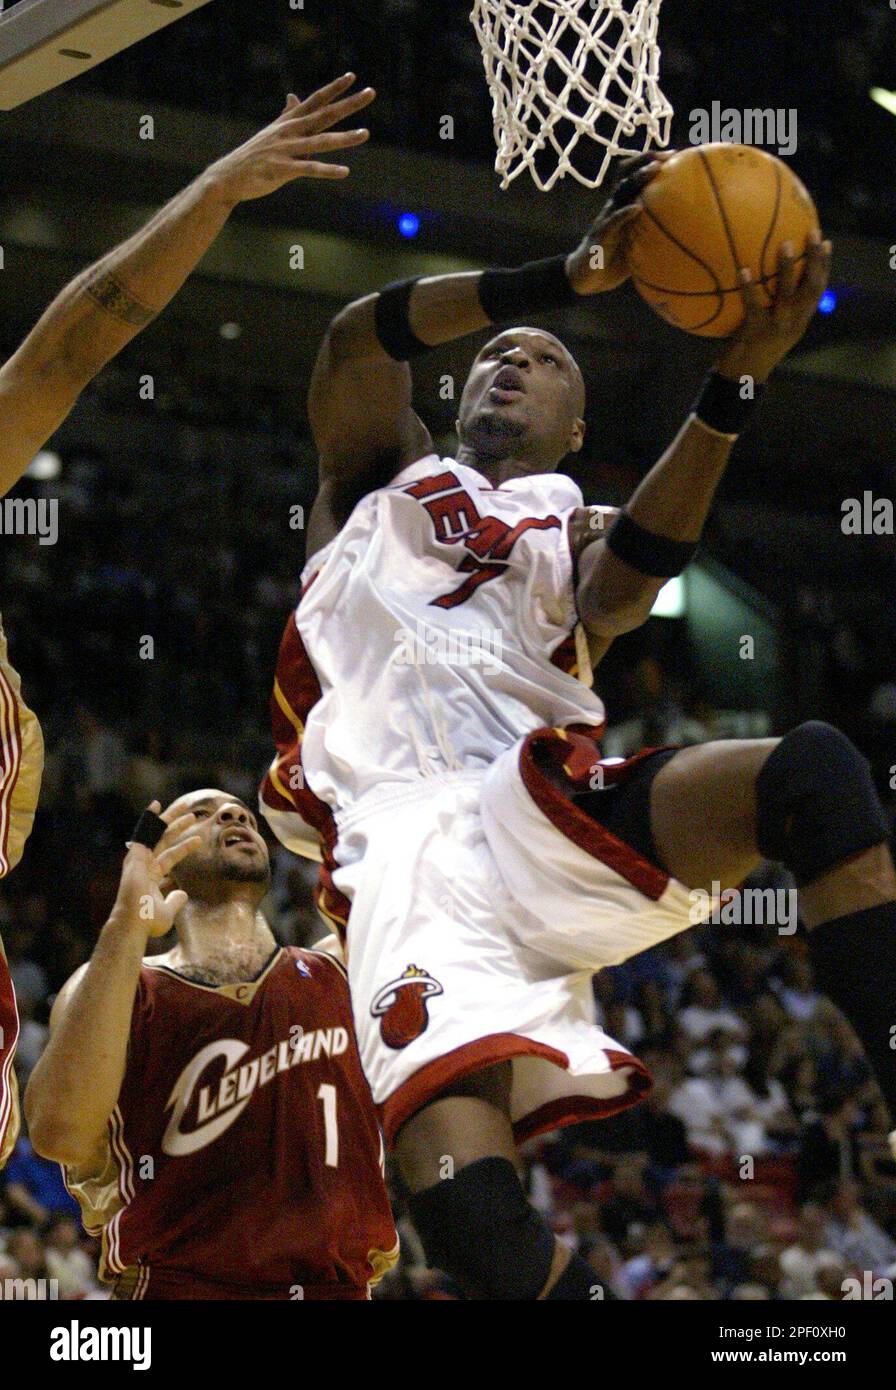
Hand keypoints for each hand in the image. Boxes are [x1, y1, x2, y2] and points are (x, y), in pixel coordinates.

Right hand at [111, 802, 201, 937]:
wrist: (134, 923)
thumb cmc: (148, 921)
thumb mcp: (168, 911)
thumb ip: (175, 900)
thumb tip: (183, 893)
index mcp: (151, 876)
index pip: (172, 857)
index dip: (185, 847)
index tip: (198, 839)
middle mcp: (145, 865)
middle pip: (164, 840)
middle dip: (178, 827)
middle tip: (192, 816)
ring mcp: (139, 859)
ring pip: (157, 833)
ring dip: (170, 820)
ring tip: (185, 809)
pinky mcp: (134, 855)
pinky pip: (143, 832)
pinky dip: (149, 819)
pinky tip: (156, 806)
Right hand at [203, 73, 373, 205]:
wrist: (228, 176)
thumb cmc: (254, 155)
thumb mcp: (272, 131)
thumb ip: (287, 114)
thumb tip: (293, 96)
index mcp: (289, 122)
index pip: (316, 100)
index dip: (334, 88)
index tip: (352, 77)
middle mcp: (290, 131)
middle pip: (325, 114)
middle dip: (348, 104)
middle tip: (371, 93)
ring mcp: (286, 149)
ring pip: (321, 141)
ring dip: (345, 138)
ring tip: (366, 134)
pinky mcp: (282, 169)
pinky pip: (309, 168)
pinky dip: (327, 170)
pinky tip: (344, 172)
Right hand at [565, 149, 675, 293]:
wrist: (586, 279)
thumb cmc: (615, 261)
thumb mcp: (636, 242)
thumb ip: (652, 231)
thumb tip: (683, 231)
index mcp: (622, 205)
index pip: (634, 175)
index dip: (651, 161)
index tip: (674, 154)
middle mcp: (614, 207)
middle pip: (628, 175)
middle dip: (647, 161)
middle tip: (668, 155)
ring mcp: (607, 219)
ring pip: (621, 192)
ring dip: (638, 179)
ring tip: (654, 169)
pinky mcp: (601, 236)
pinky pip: (613, 221)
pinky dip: (625, 213)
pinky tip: (637, 208)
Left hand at [715, 231, 831, 383]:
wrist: (743, 379)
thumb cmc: (754, 348)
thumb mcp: (773, 329)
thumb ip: (777, 307)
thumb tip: (770, 278)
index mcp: (800, 320)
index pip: (818, 290)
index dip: (824, 266)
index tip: (827, 242)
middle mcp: (794, 323)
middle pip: (812, 288)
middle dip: (816, 260)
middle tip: (814, 234)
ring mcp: (776, 328)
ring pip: (788, 295)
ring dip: (788, 268)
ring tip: (785, 244)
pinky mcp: (756, 333)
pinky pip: (754, 306)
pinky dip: (749, 288)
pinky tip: (743, 270)